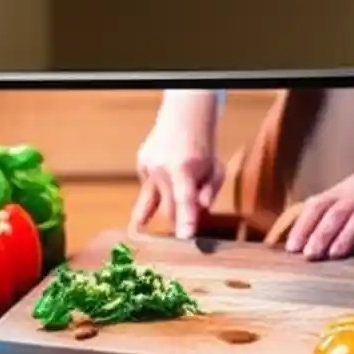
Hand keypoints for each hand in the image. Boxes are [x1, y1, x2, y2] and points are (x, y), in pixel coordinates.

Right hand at [130, 107, 221, 238]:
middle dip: (176, 220)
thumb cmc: (203, 147)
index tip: (185, 236)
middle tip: (184, 223)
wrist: (184, 118)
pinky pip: (149, 188)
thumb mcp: (216, 169)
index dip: (186, 220)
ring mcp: (148, 167)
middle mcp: (162, 169)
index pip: (185, 200)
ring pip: (150, 204)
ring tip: (137, 231)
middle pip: (167, 210)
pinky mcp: (141, 165)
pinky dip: (158, 189)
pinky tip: (165, 178)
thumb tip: (200, 210)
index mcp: (184, 170)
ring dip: (157, 212)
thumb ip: (209, 192)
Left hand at [285, 128, 353, 259]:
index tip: (291, 247)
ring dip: (346, 236)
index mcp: (344, 192)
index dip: (303, 226)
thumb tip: (308, 238)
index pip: (317, 207)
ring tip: (333, 254)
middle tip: (308, 255)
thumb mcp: (352, 190)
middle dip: (320, 234)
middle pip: (336, 214)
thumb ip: (334, 209)